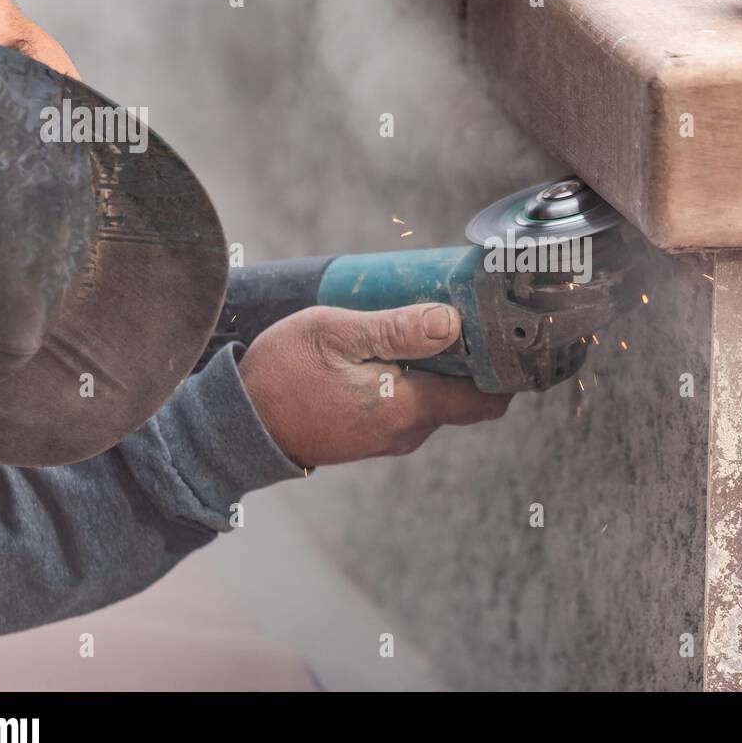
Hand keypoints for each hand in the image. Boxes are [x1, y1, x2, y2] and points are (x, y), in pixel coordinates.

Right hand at [238, 303, 510, 467]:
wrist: (235, 425)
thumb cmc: (281, 376)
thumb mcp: (337, 335)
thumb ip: (397, 329)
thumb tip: (453, 322)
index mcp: (409, 407)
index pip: (488, 399)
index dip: (506, 366)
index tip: (505, 329)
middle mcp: (408, 430)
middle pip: (465, 393)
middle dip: (471, 354)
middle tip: (461, 306)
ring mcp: (390, 436)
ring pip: (436, 395)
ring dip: (438, 361)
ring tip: (423, 316)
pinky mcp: (372, 433)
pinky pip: (410, 401)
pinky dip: (414, 374)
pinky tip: (394, 342)